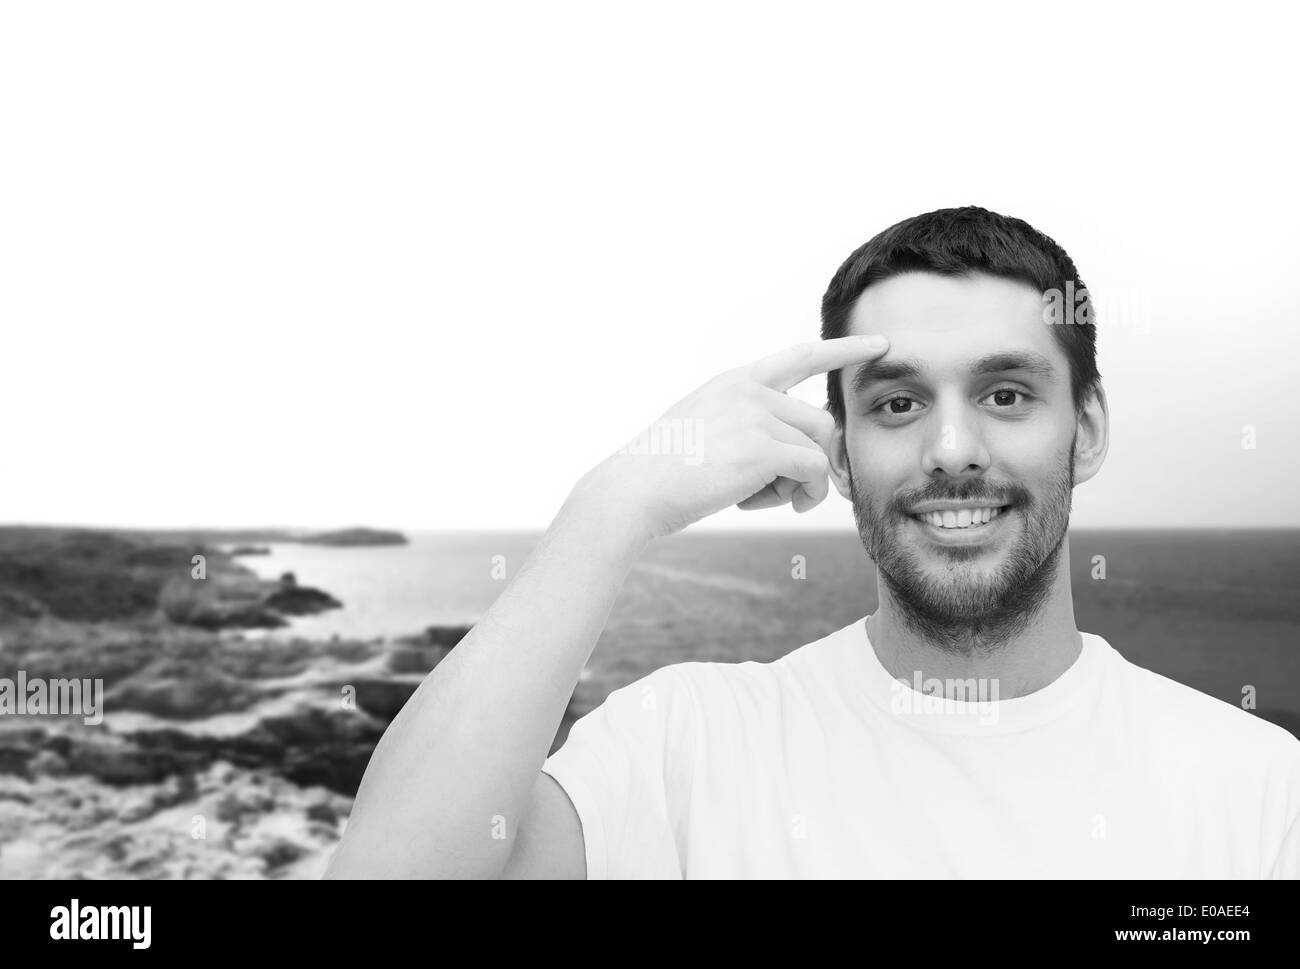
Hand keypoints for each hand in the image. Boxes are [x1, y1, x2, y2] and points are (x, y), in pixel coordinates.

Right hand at [579, 335, 889, 540]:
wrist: (632, 491)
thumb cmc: (662, 474)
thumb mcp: (703, 431)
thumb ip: (747, 427)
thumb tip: (797, 457)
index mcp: (735, 382)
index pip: (800, 357)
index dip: (842, 350)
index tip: (878, 344)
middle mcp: (749, 390)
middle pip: (818, 423)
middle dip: (809, 463)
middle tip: (782, 495)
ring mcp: (757, 415)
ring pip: (816, 450)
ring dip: (800, 484)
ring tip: (765, 500)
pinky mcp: (763, 448)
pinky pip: (812, 471)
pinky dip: (801, 495)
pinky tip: (767, 505)